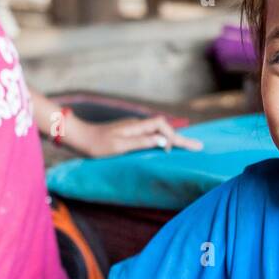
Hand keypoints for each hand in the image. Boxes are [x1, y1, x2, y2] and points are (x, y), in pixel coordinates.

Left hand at [72, 116, 203, 157]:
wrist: (79, 138)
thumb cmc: (96, 145)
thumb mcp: (119, 146)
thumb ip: (141, 143)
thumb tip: (163, 142)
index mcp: (136, 127)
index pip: (162, 126)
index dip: (170, 137)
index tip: (169, 152)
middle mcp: (137, 126)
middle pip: (165, 129)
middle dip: (182, 138)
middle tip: (199, 147)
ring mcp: (133, 129)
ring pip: (159, 131)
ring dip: (174, 139)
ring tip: (189, 146)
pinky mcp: (129, 134)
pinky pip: (152, 135)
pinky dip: (163, 140)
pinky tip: (166, 145)